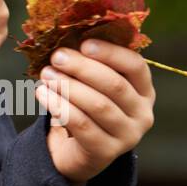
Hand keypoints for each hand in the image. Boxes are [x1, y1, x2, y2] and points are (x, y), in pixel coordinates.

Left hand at [34, 38, 156, 185]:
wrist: (79, 150)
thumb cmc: (87, 105)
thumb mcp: (93, 83)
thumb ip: (88, 61)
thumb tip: (67, 33)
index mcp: (144, 90)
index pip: (136, 66)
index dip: (111, 52)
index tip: (84, 43)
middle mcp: (143, 113)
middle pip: (115, 85)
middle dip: (83, 68)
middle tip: (56, 56)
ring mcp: (128, 135)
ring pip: (98, 105)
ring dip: (68, 86)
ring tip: (46, 74)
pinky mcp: (107, 152)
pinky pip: (82, 125)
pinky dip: (59, 106)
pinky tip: (42, 93)